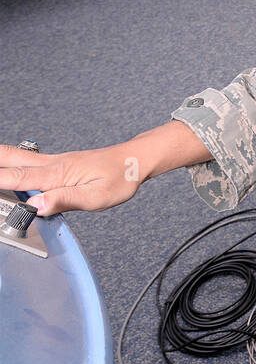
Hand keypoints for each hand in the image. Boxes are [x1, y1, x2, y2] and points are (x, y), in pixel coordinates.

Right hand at [0, 140, 143, 215]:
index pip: (16, 178)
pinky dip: (11, 163)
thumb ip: (64, 200)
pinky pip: (28, 162)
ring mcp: (54, 163)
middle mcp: (51, 165)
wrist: (134, 161)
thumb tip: (36, 205)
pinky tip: (8, 167)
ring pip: (17, 158)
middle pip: (10, 160)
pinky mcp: (59, 165)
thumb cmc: (120, 178)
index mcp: (57, 174)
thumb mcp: (96, 197)